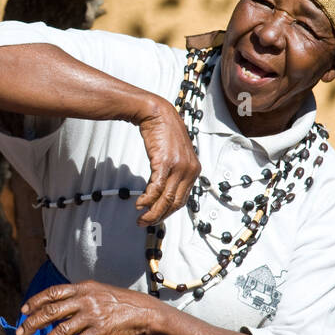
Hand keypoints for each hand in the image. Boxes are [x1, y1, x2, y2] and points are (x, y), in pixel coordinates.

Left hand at [16, 280, 162, 334]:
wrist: (144, 312)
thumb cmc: (118, 302)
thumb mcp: (97, 291)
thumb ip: (77, 297)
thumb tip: (56, 306)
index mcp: (82, 288)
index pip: (52, 293)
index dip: (35, 302)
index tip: (23, 311)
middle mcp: (84, 300)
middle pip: (51, 312)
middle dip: (32, 324)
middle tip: (20, 334)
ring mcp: (92, 315)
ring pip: (61, 331)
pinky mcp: (100, 331)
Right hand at [133, 100, 199, 226]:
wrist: (156, 112)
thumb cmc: (163, 131)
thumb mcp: (174, 154)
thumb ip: (174, 170)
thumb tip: (164, 189)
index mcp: (194, 169)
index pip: (182, 199)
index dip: (168, 212)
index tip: (156, 217)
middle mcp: (190, 170)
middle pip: (174, 202)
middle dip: (159, 216)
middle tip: (145, 222)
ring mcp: (179, 167)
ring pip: (166, 198)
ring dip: (152, 211)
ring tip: (141, 218)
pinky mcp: (165, 162)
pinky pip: (157, 187)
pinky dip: (147, 199)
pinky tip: (139, 204)